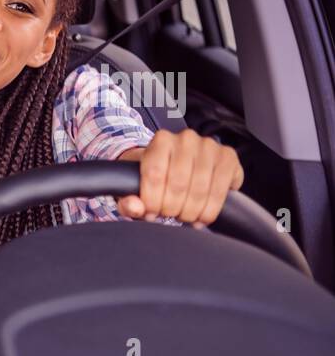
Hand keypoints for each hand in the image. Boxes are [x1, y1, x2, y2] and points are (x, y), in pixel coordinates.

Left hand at [117, 130, 243, 226]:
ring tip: (184, 216)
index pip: (155, 175)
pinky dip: (211, 209)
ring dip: (191, 212)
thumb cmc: (154, 176)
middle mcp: (187, 139)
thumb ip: (127, 201)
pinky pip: (221, 191)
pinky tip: (202, 215)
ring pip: (200, 190)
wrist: (177, 164)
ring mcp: (210, 146)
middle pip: (179, 184)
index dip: (152, 201)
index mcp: (161, 140)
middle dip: (172, 209)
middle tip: (168, 215)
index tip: (151, 213)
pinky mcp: (229, 158)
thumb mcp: (133, 187)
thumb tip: (135, 208)